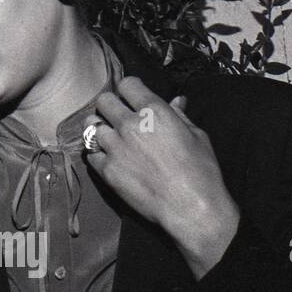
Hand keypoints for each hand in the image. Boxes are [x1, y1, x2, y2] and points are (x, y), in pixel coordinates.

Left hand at [86, 77, 239, 278]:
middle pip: (103, 101)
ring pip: (90, 126)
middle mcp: (129, 125)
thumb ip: (179, 115)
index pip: (127, 84)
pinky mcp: (106, 170)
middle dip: (111, 105)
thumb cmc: (201, 170)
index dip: (129, 89)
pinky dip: (97, 153)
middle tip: (118, 116)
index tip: (132, 97)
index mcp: (153, 111)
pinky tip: (108, 157)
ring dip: (99, 128)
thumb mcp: (197, 136)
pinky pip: (90, 153)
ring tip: (110, 136)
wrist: (191, 207)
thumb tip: (176, 100)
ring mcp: (114, 147)